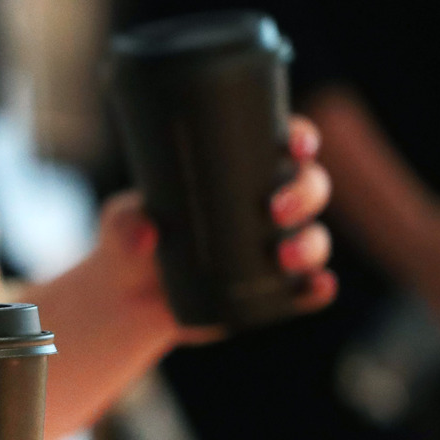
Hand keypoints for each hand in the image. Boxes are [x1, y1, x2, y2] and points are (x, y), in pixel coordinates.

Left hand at [92, 116, 337, 346]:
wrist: (129, 300)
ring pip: (314, 238)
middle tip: (277, 208)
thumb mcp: (121, 224)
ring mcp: (275, 250)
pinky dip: (318, 288)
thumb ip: (126, 222)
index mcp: (241, 173)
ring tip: (285, 255)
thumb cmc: (130, 241)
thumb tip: (147, 234)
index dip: (302, 139)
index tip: (297, 145)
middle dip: (305, 192)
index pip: (284, 146)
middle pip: (310, 188)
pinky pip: (309, 288)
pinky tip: (318, 286)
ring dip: (311, 244)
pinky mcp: (274, 292)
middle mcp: (269, 207)